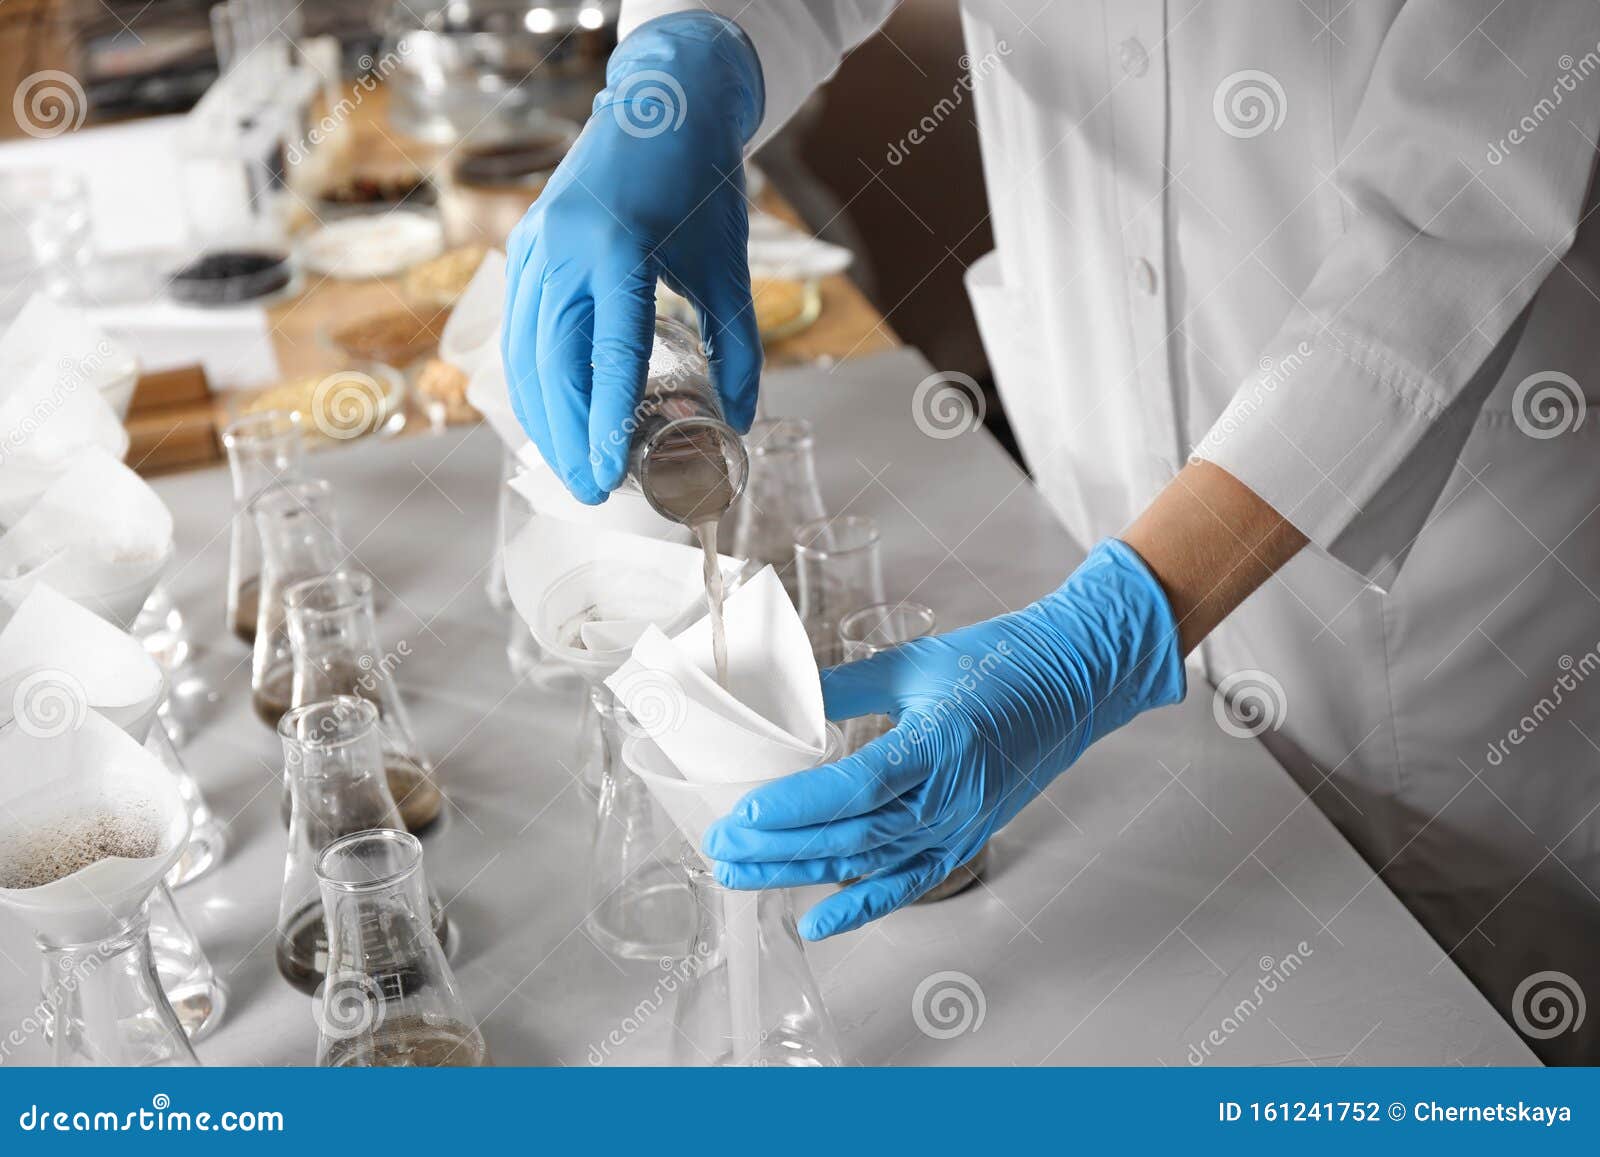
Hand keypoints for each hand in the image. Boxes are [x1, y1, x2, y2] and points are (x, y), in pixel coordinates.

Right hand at [501, 13, 763, 503]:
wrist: (662, 104)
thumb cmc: (702, 182)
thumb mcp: (730, 265)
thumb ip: (739, 346)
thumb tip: (742, 420)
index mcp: (619, 248)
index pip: (609, 355)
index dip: (606, 422)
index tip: (611, 476)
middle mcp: (564, 249)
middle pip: (553, 364)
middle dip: (568, 436)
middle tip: (590, 492)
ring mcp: (535, 246)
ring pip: (525, 352)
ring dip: (543, 417)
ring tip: (570, 467)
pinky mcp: (524, 248)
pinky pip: (518, 328)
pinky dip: (531, 380)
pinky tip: (549, 417)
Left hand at [703, 540, 1186, 938]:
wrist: (1073, 680)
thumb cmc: (1002, 662)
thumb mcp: (915, 661)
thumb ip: (846, 685)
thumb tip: (788, 698)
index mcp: (938, 744)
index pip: (852, 788)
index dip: (794, 808)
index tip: (741, 813)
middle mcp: (950, 797)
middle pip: (850, 835)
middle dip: (776, 847)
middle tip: (720, 846)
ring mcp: (959, 826)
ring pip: (868, 864)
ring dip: (799, 875)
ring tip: (741, 875)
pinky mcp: (964, 839)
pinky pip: (908, 883)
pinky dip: (861, 906)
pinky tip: (817, 921)